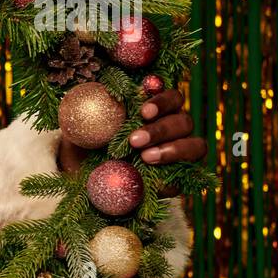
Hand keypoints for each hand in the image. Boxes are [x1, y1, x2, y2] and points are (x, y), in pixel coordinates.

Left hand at [57, 88, 206, 195]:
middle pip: (183, 120)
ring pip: (195, 145)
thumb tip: (91, 96)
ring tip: (146, 157)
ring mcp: (179, 153)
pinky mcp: (179, 178)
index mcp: (154, 111)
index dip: (162, 100)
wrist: (83, 182)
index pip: (171, 97)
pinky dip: (174, 175)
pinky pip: (188, 175)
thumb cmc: (86, 148)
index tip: (143, 111)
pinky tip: (156, 179)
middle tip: (135, 141)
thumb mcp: (82, 130)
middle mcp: (172, 129)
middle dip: (160, 129)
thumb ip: (89, 113)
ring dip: (172, 149)